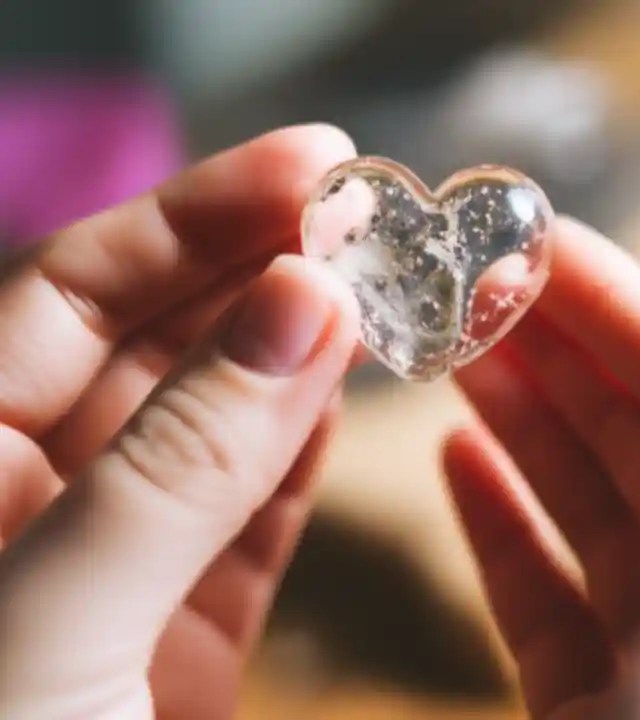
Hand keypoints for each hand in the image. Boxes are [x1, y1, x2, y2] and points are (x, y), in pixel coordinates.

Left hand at [0, 125, 360, 718]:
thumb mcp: (50, 623)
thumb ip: (178, 461)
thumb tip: (299, 304)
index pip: (69, 290)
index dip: (194, 215)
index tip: (316, 168)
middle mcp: (23, 499)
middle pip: (157, 341)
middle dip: (266, 272)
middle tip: (377, 221)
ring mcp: (114, 565)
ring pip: (220, 421)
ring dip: (303, 350)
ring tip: (391, 286)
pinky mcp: (185, 635)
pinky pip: (252, 512)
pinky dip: (308, 445)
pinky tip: (357, 385)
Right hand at [447, 220, 639, 718]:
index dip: (626, 310)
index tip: (542, 242)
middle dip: (564, 349)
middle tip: (476, 281)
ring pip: (587, 504)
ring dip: (525, 416)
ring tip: (458, 350)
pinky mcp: (589, 707)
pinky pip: (537, 592)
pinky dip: (497, 518)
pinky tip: (457, 456)